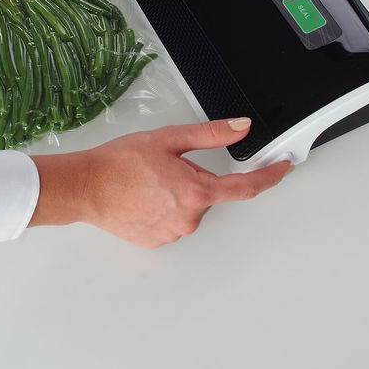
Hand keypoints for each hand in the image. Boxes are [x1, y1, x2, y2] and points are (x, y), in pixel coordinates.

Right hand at [28, 118, 292, 247]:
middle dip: (196, 178)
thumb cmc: (119, 163)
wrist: (85, 187)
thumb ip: (210, 134)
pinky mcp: (157, 241)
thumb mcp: (168, 139)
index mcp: (196, 190)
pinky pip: (172, 222)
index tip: (282, 169)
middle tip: (166, 166)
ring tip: (148, 182)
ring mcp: (173, 233)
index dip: (269, 177)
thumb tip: (241, 127)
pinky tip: (143, 198)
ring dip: (179, 194)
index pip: (246, 187)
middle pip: (209, 194)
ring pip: (189, 208)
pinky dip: (164, 209)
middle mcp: (189, 217)